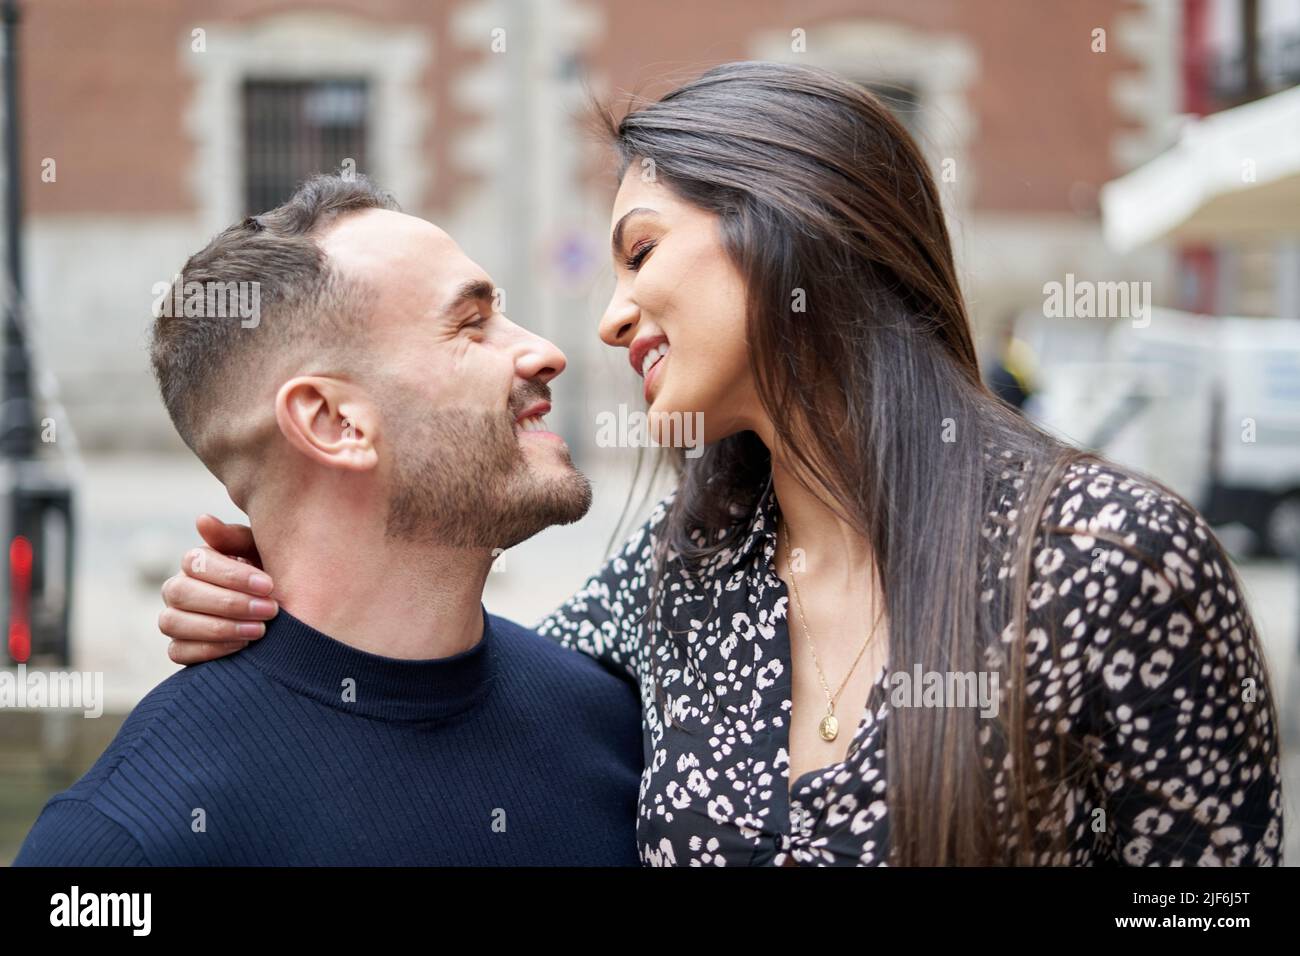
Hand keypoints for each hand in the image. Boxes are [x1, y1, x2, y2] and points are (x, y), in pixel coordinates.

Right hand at [159, 514, 277, 665]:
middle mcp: (178, 589)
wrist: (285, 610)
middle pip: (181, 593)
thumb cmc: (268, 576)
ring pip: (173, 622)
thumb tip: (202, 520)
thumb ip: (234, 537)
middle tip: (270, 610)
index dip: (232, 575)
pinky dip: (209, 650)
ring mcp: (174, 619)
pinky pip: (178, 652)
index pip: (195, 562)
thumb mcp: (260, 553)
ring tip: (259, 630)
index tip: (268, 585)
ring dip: (218, 628)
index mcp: (196, 562)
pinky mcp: (179, 649)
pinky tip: (242, 645)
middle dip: (229, 603)